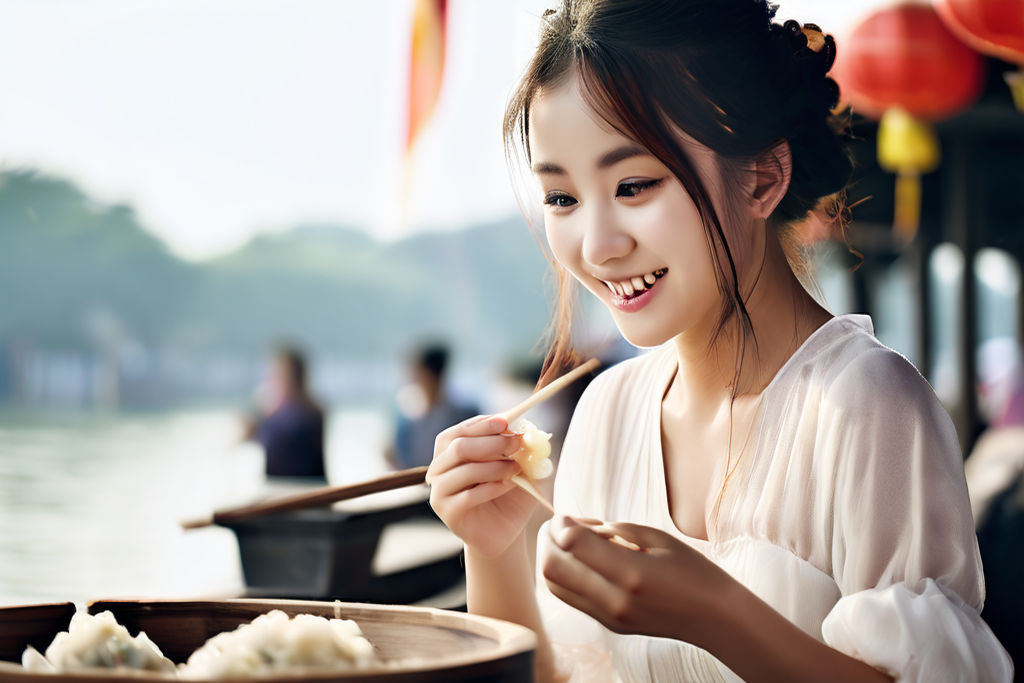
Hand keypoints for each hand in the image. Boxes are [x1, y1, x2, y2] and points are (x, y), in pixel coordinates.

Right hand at [427, 415, 537, 557]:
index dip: (483, 425)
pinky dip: (493, 487)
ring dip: (496, 466)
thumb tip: (531, 429)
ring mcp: (440, 492)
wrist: (506, 531)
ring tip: (517, 469)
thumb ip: (523, 449)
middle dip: (492, 442)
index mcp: (449, 452)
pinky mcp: (448, 512)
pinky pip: (469, 495)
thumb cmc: (509, 494)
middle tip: (517, 443)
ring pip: (465, 470)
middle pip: (459, 447)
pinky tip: (510, 485)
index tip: (506, 421)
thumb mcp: (521, 467)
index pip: (460, 431)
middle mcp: (439, 469)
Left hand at [541, 516, 738, 647]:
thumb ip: (615, 531)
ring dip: (552, 557)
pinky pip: (569, 597)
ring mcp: (609, 617)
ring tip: (571, 540)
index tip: (566, 514)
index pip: (572, 545)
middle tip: (558, 523)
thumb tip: (576, 525)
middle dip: (546, 540)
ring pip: (554, 585)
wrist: (715, 618)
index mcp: (631, 573)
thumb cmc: (693, 571)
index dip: (561, 524)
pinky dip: (564, 574)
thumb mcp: (658, 538)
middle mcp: (614, 600)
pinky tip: (581, 559)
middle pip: (552, 568)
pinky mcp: (608, 624)